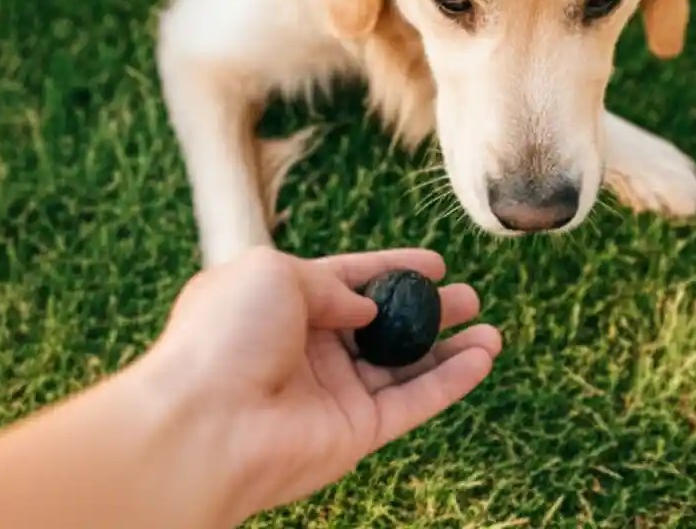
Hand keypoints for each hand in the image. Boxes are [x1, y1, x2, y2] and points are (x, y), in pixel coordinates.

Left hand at [136, 247, 501, 523]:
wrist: (205, 423)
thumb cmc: (225, 338)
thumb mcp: (275, 273)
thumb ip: (330, 281)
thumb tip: (365, 307)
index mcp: (280, 306)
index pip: (346, 281)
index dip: (391, 270)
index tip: (434, 263)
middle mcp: (308, 350)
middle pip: (383, 326)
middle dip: (428, 310)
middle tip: (468, 297)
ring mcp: (334, 394)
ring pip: (405, 367)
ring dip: (450, 348)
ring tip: (490, 329)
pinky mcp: (356, 434)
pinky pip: (414, 402)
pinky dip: (451, 381)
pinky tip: (482, 358)